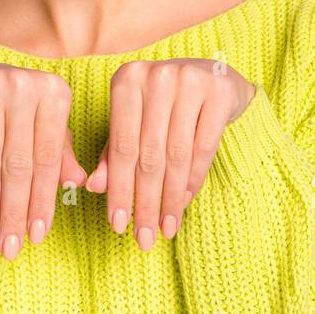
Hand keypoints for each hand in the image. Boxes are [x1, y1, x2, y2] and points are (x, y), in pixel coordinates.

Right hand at [0, 63, 87, 260]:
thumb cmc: (17, 110)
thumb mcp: (44, 127)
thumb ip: (60, 154)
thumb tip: (78, 184)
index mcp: (54, 92)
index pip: (49, 158)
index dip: (43, 200)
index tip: (38, 236)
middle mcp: (24, 84)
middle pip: (20, 162)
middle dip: (16, 211)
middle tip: (12, 248)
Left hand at [85, 58, 255, 250]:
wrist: (211, 75)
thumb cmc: (162, 104)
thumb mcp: (133, 122)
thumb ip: (112, 153)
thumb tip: (94, 188)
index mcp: (127, 79)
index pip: (120, 147)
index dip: (118, 190)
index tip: (117, 226)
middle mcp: (156, 76)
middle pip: (149, 155)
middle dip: (145, 203)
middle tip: (143, 239)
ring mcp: (190, 80)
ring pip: (177, 155)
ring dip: (170, 199)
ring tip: (166, 228)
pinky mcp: (220, 91)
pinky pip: (204, 147)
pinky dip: (193, 179)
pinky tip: (185, 202)